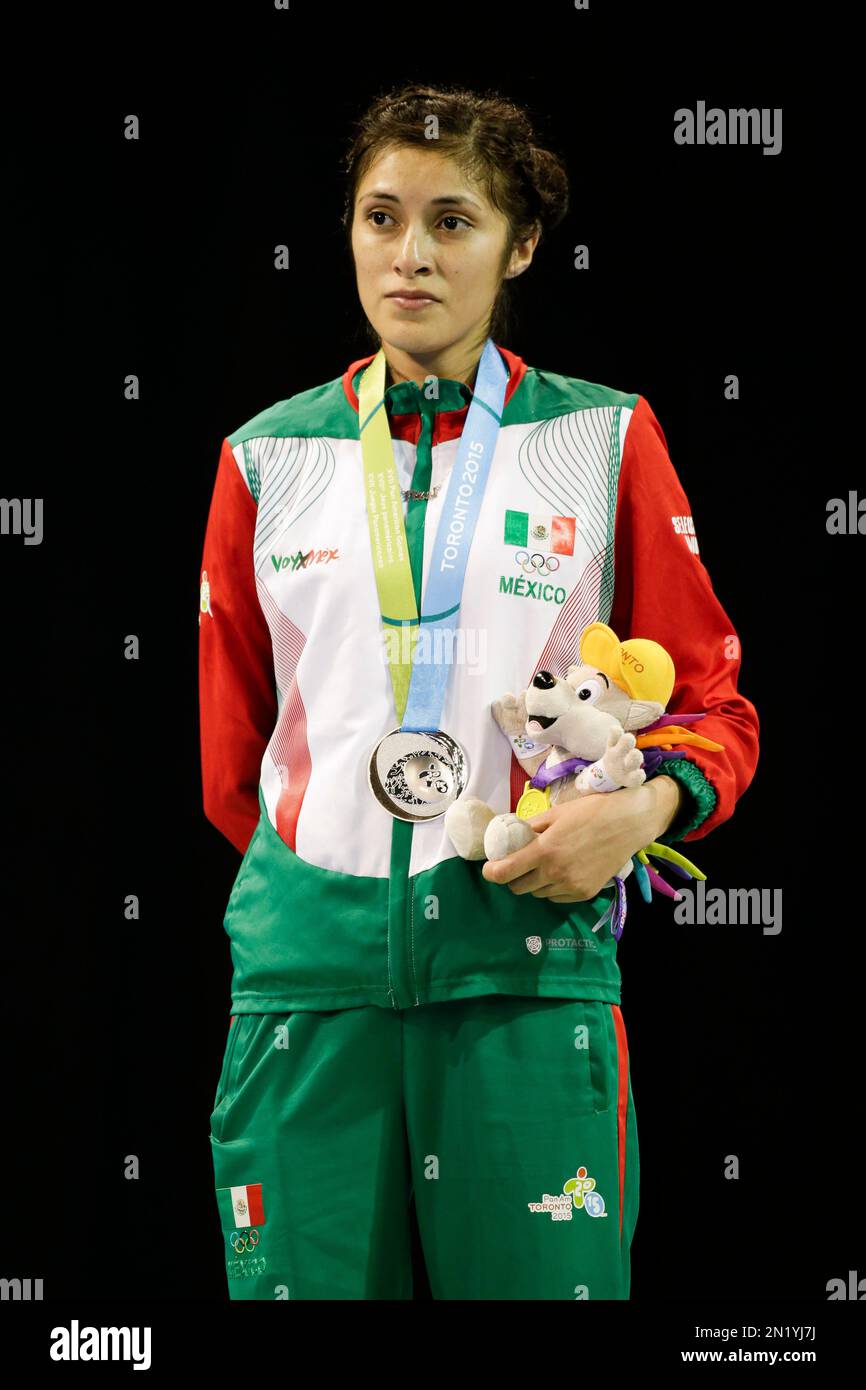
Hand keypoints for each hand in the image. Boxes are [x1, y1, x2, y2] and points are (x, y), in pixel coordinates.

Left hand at [481, 776, 682, 902]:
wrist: (629, 823)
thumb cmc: (591, 812)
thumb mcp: (556, 813)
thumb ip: (530, 827)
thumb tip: (509, 833)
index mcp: (544, 851)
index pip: (504, 873)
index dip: (491, 872)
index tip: (490, 867)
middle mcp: (555, 874)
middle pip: (518, 888)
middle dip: (512, 877)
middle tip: (518, 863)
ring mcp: (570, 887)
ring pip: (537, 894)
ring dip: (534, 883)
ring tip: (544, 865)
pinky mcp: (584, 894)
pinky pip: (556, 897)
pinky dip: (552, 888)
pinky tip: (561, 872)